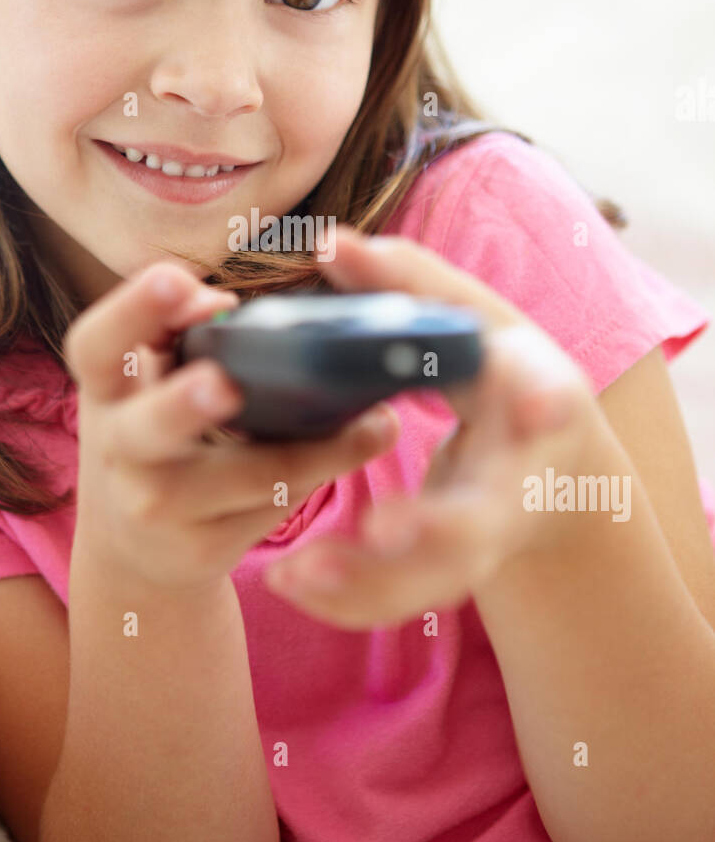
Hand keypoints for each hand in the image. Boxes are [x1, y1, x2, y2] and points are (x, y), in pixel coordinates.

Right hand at [62, 259, 400, 592]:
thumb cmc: (154, 435)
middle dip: (182, 406)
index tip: (177, 278)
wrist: (135, 550)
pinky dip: (322, 470)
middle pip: (145, 428)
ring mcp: (159, 507)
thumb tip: (223, 306)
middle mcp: (120, 451)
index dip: (132, 310)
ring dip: (312, 448)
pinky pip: (274, 504)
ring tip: (373, 421)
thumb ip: (178, 333)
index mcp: (107, 391)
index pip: (96, 345)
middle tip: (225, 385)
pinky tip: (364, 443)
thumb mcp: (149, 382)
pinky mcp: (204, 547)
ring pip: (243, 476)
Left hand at [263, 225, 606, 628]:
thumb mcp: (475, 319)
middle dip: (434, 530)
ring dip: (367, 583)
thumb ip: (408, 281)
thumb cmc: (501, 374)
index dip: (547, 404)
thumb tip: (328, 242)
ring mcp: (486, 539)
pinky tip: (290, 583)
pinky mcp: (451, 572)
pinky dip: (347, 600)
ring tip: (295, 575)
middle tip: (382, 530)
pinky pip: (401, 599)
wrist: (549, 469)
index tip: (544, 402)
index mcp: (540, 400)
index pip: (552, 402)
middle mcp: (518, 482)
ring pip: (434, 579)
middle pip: (483, 519)